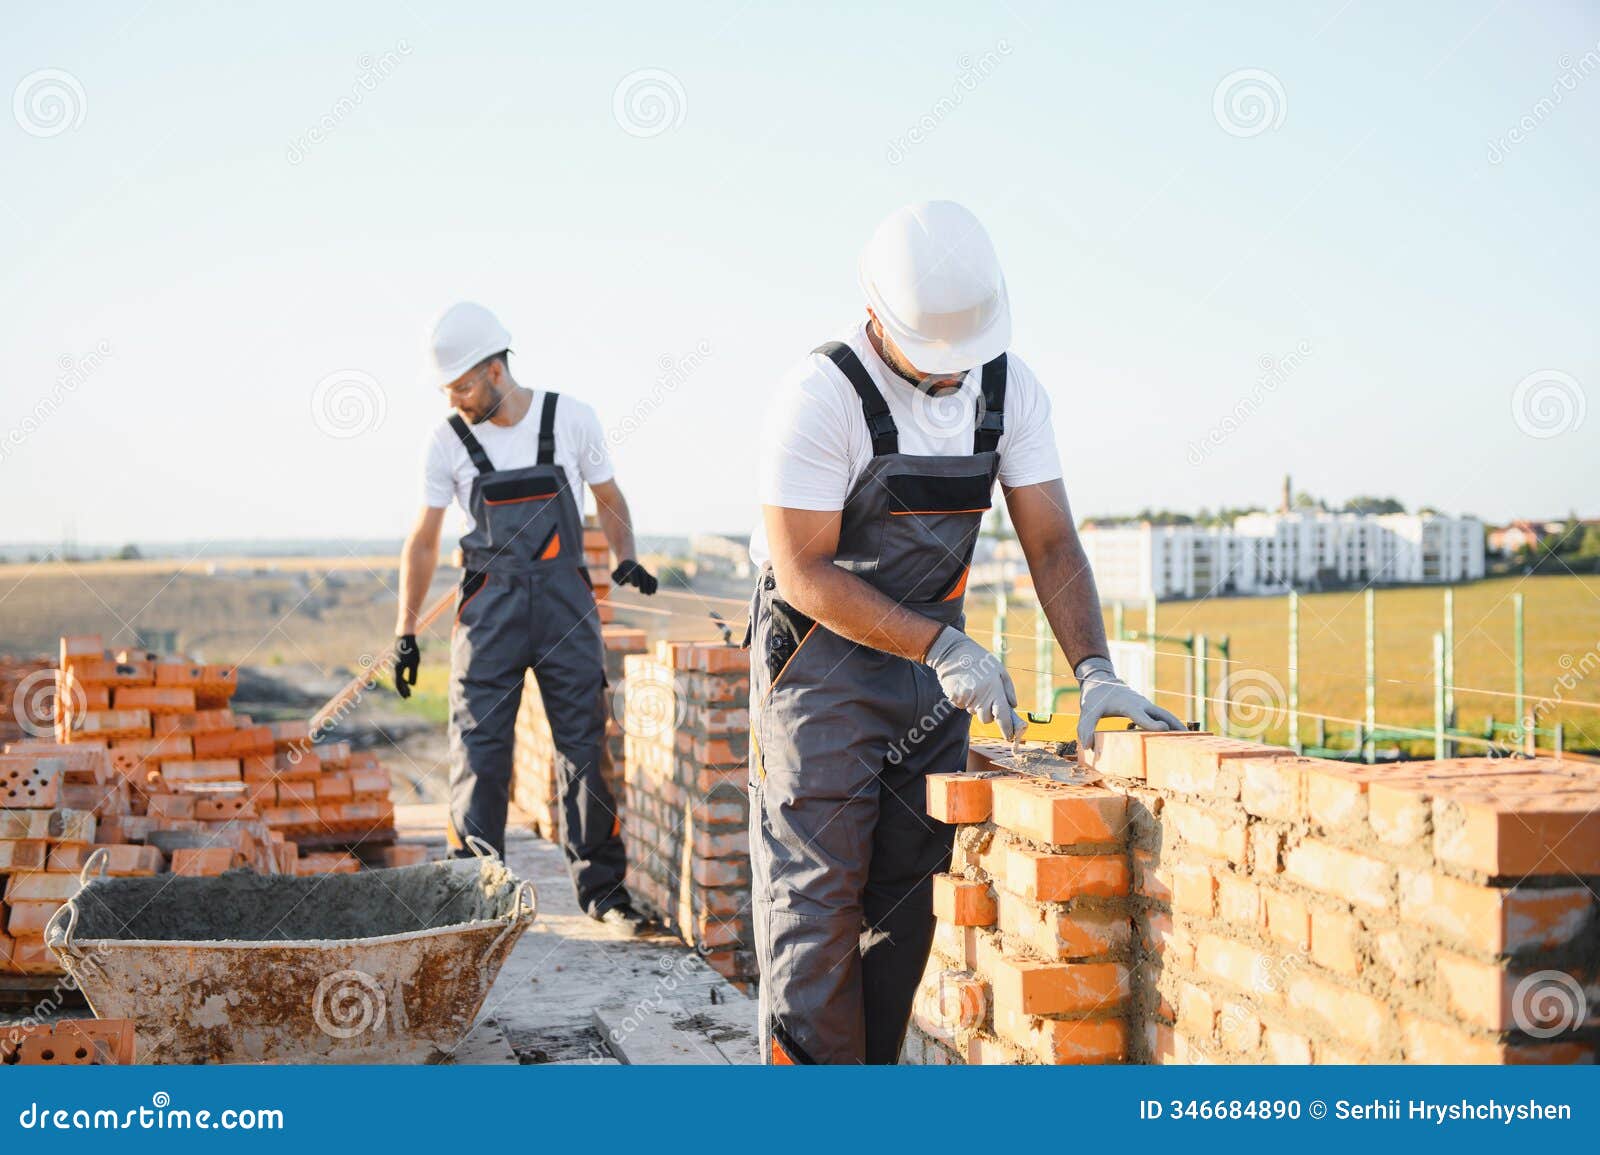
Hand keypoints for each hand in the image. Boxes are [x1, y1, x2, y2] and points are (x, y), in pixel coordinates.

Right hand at [393, 634, 419, 698]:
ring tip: (409, 691)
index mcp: (397, 669)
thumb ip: (413, 674)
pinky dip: (401, 679)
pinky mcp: (395, 664)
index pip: (398, 684)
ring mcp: (393, 666)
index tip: (406, 697)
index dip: (402, 691)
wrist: (404, 639)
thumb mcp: (414, 663)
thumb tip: (412, 685)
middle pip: (396, 683)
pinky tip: (408, 682)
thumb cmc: (411, 650)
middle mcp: (393, 669)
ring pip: (396, 679)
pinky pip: (397, 675)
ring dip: (402, 685)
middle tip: (409, 696)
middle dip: (402, 690)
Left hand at [611, 559, 657, 595]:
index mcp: (630, 567)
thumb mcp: (615, 573)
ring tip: (649, 594)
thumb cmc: (620, 570)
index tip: (635, 586)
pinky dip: (654, 585)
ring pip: (649, 577)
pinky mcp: (647, 576)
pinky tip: (653, 592)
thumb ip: (616, 578)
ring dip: (650, 586)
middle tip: (642, 592)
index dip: (635, 578)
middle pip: (643, 575)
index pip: (634, 572)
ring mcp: (644, 572)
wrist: (628, 561)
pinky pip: (653, 579)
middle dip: (644, 584)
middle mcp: (638, 569)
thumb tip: (623, 583)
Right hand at [924, 626, 1025, 740]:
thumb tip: (1012, 706)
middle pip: (986, 718)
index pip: (1002, 716)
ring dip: (976, 704)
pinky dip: (965, 699)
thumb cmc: (979, 659)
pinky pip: (963, 706)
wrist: (952, 652)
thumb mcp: (999, 669)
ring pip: (974, 712)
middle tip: (987, 697)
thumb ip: (1008, 689)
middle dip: (988, 713)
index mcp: (994, 689)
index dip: (1007, 729)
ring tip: (974, 685)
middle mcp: (980, 696)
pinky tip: (965, 685)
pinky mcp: (954, 698)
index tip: (1010, 737)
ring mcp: (966, 698)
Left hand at [1074, 655, 1183, 749]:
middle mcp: (1141, 704)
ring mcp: (1147, 706)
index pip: (1141, 715)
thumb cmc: (1095, 698)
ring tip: (1193, 741)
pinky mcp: (1148, 709)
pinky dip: (1174, 725)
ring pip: (1167, 715)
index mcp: (1128, 705)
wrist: (1101, 681)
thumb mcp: (1087, 711)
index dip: (1151, 723)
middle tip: (1189, 739)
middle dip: (1175, 726)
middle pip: (1162, 714)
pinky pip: (1164, 717)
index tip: (1162, 729)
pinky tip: (1181, 737)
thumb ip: (1085, 727)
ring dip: (1178, 727)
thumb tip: (1088, 746)